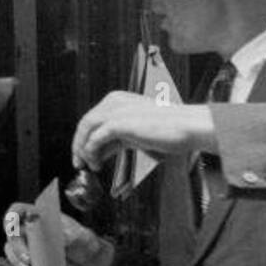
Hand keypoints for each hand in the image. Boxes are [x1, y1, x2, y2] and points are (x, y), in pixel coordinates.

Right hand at [2, 202, 105, 265]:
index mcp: (39, 215)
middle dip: (17, 245)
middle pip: (12, 232)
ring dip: (16, 258)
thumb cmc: (82, 241)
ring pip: (11, 248)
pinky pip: (17, 261)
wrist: (86, 260)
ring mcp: (28, 243)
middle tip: (28, 257)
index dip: (11, 216)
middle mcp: (30, 227)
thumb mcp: (80, 236)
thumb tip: (62, 238)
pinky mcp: (29, 258)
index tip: (13, 226)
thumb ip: (71, 235)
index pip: (18, 210)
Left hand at [72, 91, 214, 169]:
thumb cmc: (167, 130)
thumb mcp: (135, 133)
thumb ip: (115, 139)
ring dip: (83, 150)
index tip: (82, 155)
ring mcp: (115, 111)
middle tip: (78, 164)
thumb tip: (97, 152)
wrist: (187, 126)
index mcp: (117, 99)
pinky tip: (97, 164)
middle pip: (85, 123)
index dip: (83, 138)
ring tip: (90, 166)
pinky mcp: (119, 123)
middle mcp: (113, 101)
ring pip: (86, 130)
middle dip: (78, 145)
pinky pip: (95, 139)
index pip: (92, 119)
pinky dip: (91, 153)